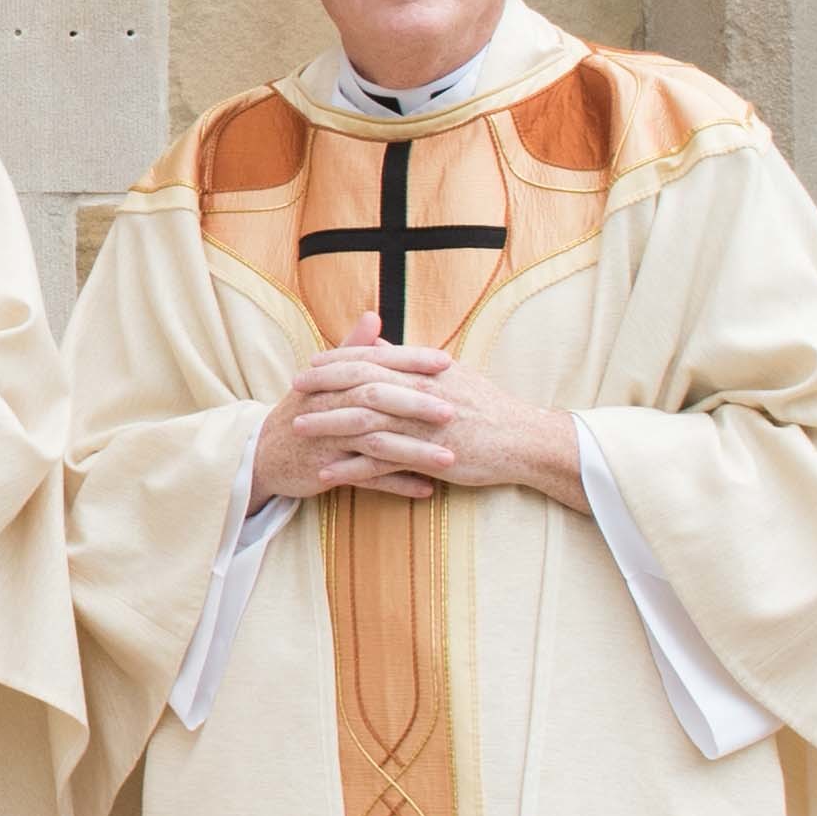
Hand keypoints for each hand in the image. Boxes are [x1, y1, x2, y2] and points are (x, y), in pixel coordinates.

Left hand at [250, 324, 588, 509]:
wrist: (522, 439)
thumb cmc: (485, 406)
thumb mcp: (450, 374)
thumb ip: (409, 360)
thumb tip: (376, 343)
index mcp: (427, 370)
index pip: (373, 358)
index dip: (338, 359)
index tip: (311, 362)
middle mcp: (422, 393)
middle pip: (362, 384)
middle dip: (324, 385)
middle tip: (294, 387)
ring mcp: (424, 426)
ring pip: (366, 422)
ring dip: (328, 424)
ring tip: (299, 428)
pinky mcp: (428, 457)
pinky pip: (382, 463)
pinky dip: (351, 467)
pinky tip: (327, 472)